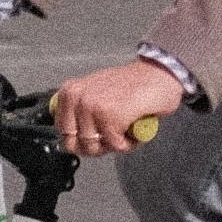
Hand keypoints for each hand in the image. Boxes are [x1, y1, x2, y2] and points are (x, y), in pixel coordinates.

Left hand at [53, 59, 180, 159]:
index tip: (97, 132)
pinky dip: (130, 143)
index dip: (81, 139)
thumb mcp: (95, 94)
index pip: (62, 131)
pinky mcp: (110, 117)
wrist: (159, 74)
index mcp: (70, 91)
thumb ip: (79, 114)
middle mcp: (77, 97)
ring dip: (115, 144)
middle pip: (75, 144)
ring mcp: (92, 106)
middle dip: (96, 146)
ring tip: (126, 126)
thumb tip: (68, 144)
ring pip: (95, 147)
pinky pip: (116, 146)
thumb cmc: (131, 87)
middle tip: (113, 133)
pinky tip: (135, 125)